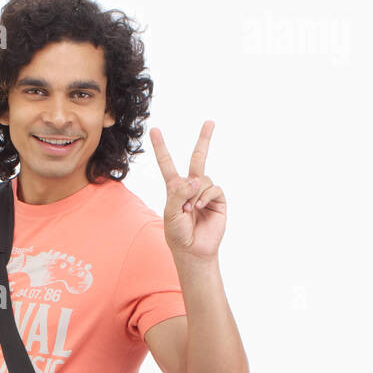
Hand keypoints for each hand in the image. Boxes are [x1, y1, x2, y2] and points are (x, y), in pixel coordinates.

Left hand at [149, 119, 225, 260]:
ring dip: (195, 193)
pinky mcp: (217, 199)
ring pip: (202, 179)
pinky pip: (213, 188)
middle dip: (205, 139)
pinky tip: (200, 208)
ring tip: (190, 210)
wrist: (193, 251)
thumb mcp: (170, 212)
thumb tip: (195, 180)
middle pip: (198, 158)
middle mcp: (191, 187)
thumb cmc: (178, 235)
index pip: (167, 164)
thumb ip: (179, 193)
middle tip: (210, 121)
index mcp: (175, 188)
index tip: (154, 129)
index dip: (161, 147)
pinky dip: (205, 196)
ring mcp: (205, 192)